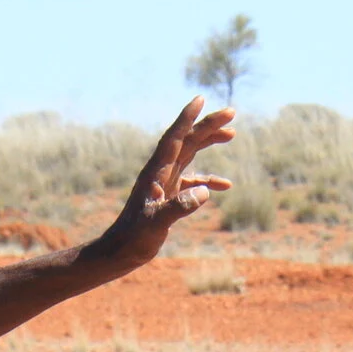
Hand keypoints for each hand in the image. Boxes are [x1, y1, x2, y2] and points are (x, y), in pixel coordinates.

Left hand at [95, 97, 236, 269]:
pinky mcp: (169, 197)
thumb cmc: (134, 238)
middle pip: (187, 140)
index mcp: (156, 172)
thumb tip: (205, 192)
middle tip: (231, 112)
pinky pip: (193, 182)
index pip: (174, 138)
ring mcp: (165, 183)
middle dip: (207, 125)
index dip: (187, 118)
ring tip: (231, 134)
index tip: (201, 99)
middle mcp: (160, 172)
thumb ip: (178, 207)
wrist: (121, 252)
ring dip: (208, 142)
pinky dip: (208, 180)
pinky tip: (225, 185)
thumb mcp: (156, 223)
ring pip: (190, 155)